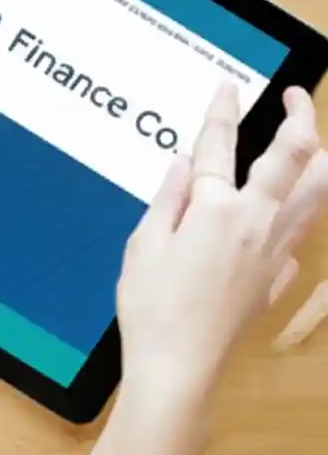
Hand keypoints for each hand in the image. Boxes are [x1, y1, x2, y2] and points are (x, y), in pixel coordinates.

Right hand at [89, 84, 327, 454]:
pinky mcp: (279, 278)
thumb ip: (168, 198)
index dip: (223, 110)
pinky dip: (303, 212)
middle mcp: (257, 224)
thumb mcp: (144, 244)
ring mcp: (275, 251)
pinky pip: (303, 234)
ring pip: (319, 193)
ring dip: (319, 160)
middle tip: (294, 97)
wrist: (180, 367)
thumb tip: (183, 165)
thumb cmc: (154, 311)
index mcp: (216, 211)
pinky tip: (289, 211)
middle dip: (301, 117)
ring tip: (311, 143)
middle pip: (297, 155)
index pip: (221, 144)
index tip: (228, 88)